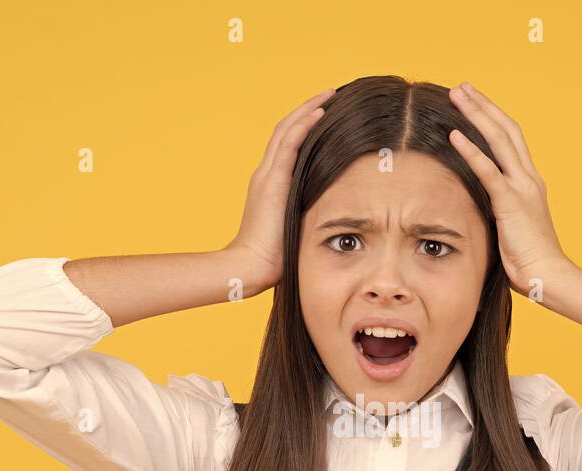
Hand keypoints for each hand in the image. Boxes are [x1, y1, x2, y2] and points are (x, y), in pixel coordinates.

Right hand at [226, 87, 335, 292]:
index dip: (304, 126)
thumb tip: (332, 213)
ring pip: (288, 130)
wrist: (250, 266)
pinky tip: (320, 113)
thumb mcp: (293, 227)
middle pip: (287, 130)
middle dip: (308, 110)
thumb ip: (306, 213)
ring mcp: (267, 175)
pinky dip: (304, 126)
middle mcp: (266, 173)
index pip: (287, 145)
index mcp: (270, 183)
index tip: (325, 114)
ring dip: (309, 110)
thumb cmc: (273, 256)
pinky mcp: (272, 181)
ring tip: (329, 95)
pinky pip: (289, 145)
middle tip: (330, 94)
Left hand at [447, 82, 571, 296]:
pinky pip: (488, 170)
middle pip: (506, 129)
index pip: (512, 141)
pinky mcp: (511, 202)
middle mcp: (529, 179)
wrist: (549, 276)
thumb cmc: (531, 263)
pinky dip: (470, 150)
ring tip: (457, 96)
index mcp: (531, 184)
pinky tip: (454, 134)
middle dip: (483, 105)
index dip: (493, 119)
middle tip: (462, 87)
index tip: (475, 104)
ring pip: (499, 139)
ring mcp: (522, 188)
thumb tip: (481, 211)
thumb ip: (501, 213)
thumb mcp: (513, 230)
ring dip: (476, 114)